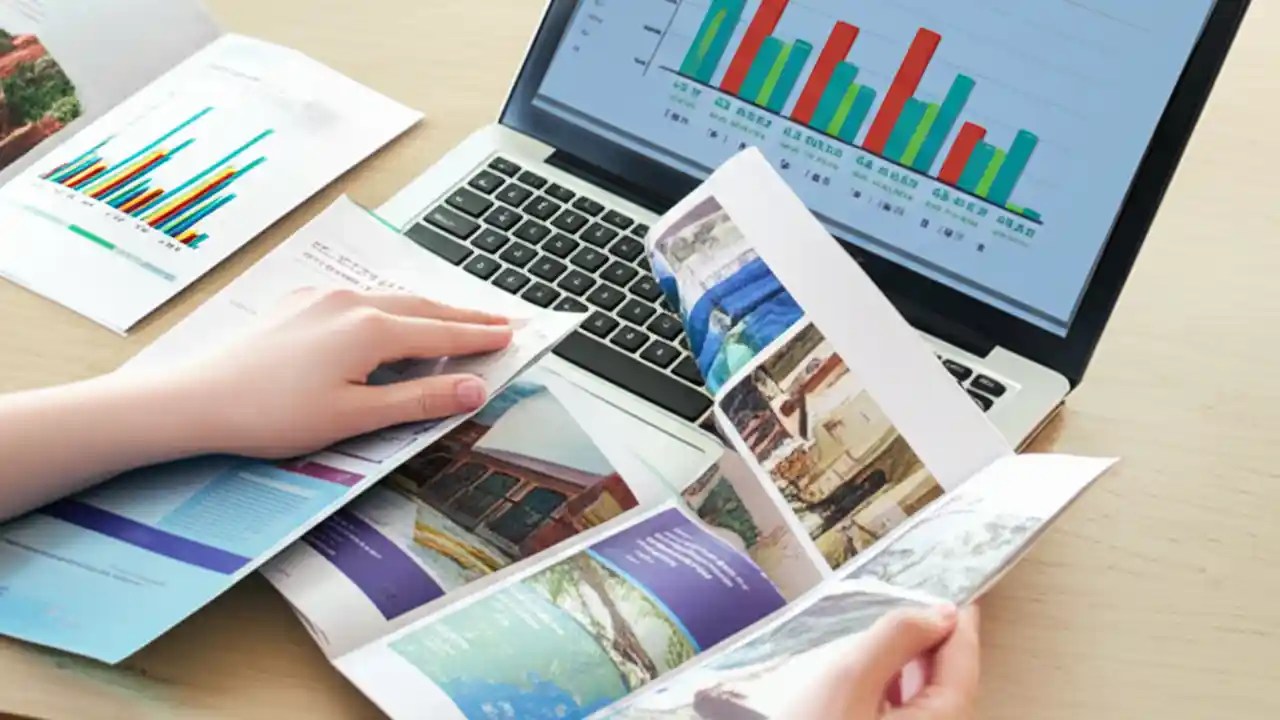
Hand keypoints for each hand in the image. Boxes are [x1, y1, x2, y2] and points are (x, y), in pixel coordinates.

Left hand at [147, 288, 512, 457]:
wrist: (195, 400)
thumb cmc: (270, 414)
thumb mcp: (354, 418)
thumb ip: (418, 401)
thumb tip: (473, 389)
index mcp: (370, 330)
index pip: (443, 333)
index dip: (482, 337)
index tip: (515, 336)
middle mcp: (351, 303)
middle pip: (425, 308)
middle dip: (466, 317)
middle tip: (503, 321)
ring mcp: (323, 298)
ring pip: (394, 299)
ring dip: (432, 310)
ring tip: (460, 319)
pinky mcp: (300, 304)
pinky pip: (363, 299)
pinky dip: (395, 309)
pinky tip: (394, 319)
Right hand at [760, 604, 978, 719]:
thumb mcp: (850, 678)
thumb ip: (897, 638)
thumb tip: (940, 614)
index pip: (963, 669)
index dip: (959, 628)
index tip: (956, 595)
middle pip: (945, 688)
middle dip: (932, 646)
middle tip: (917, 606)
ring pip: (922, 704)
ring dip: (908, 668)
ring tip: (888, 635)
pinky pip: (899, 717)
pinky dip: (890, 691)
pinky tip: (869, 674)